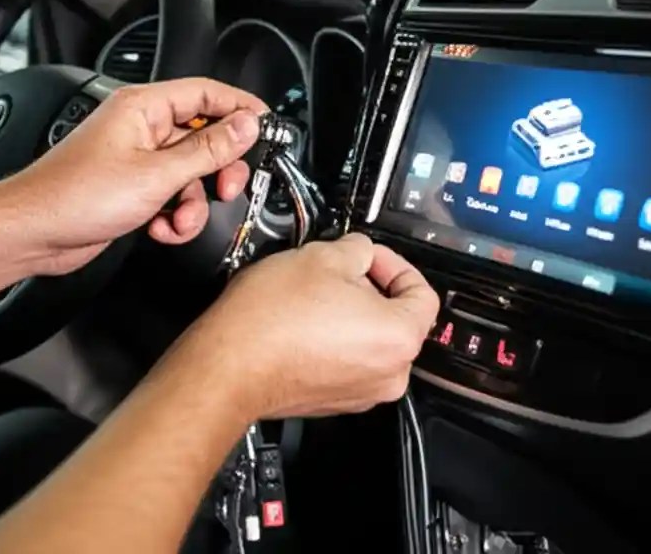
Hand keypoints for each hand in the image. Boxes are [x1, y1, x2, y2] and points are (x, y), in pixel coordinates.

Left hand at [1, 78, 267, 274]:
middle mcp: (140, 129)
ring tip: (177, 219)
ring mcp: (135, 160)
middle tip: (227, 186)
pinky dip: (173, 216)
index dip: (241, 108)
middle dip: (218, 168)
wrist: (34, 232)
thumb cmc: (74, 196)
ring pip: (189, 174)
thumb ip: (208, 150)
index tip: (267, 128)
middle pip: (204, 137)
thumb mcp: (157, 174)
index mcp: (144, 108)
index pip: (207, 94)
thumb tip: (245, 126)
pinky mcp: (131, 189)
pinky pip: (171, 196)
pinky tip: (159, 228)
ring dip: (192, 203)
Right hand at [162, 234, 439, 419]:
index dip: (393, 263)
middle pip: (395, 319)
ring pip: (368, 341)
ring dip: (348, 315)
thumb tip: (359, 253)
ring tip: (312, 297)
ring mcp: (361, 393)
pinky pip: (346, 362)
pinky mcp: (333, 402)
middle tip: (335, 272)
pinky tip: (300, 323)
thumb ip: (356, 249)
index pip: (422, 292)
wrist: (228, 366)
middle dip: (368, 289)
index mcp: (399, 336)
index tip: (368, 256)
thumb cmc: (270, 320)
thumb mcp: (321, 256)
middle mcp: (389, 373)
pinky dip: (331, 341)